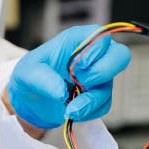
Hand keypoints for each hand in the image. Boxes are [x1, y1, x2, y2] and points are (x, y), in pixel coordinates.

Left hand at [7, 24, 131, 129]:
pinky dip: (89, 112)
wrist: (31, 99)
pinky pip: (104, 105)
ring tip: (69, 109)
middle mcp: (94, 55)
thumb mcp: (27, 72)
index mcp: (78, 39)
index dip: (95, 52)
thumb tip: (61, 92)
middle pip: (121, 56)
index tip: (77, 66)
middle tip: (80, 83)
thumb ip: (42, 78)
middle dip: (101, 73)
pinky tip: (72, 112)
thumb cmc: (31, 76)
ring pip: (110, 86)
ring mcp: (99, 76)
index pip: (102, 36)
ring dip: (90, 101)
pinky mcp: (98, 96)